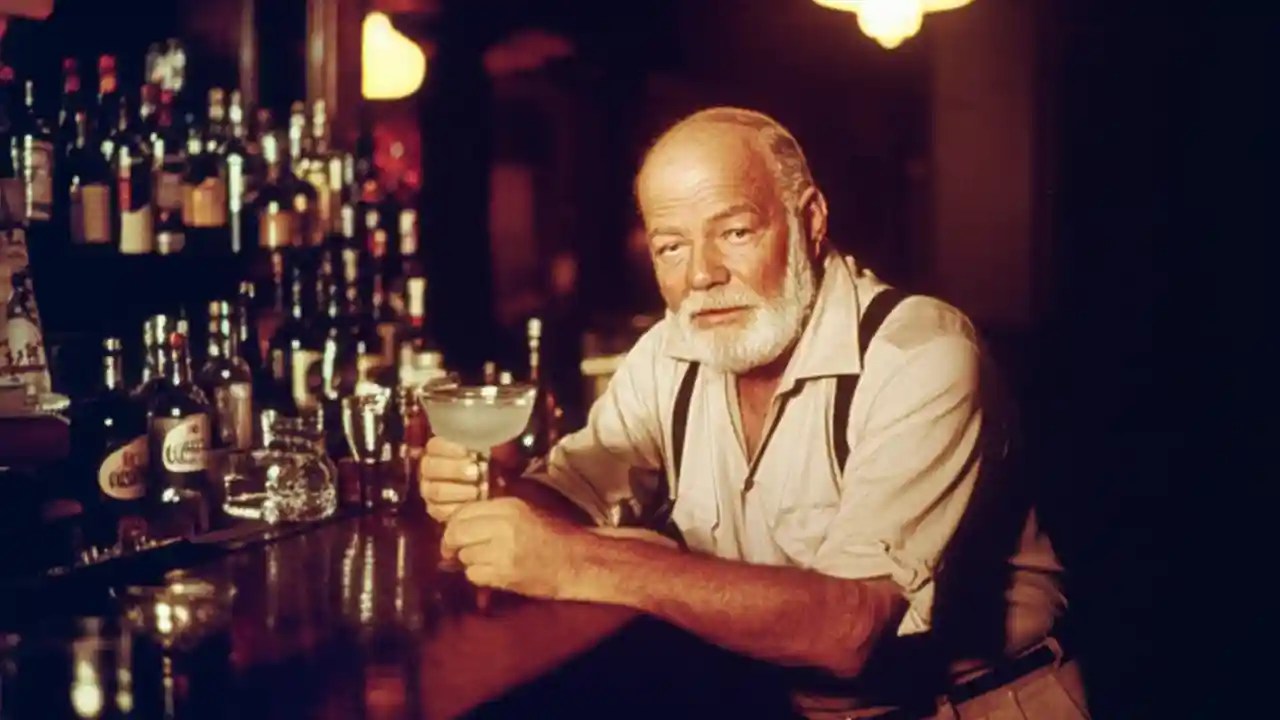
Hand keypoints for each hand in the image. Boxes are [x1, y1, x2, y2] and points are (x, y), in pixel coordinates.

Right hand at [419, 436, 482, 522]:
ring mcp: (428, 491)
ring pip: (436, 491)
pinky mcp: (435, 510)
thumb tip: (479, 450)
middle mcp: (428, 469)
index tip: (473, 454)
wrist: (490, 490)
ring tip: (480, 489)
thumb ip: (477, 447)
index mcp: (437, 449)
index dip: (452, 449)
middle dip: (456, 469)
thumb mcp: (483, 451)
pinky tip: (476, 502)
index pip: (435, 445)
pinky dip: (461, 506)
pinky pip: (441, 510)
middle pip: (430, 467)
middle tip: (476, 472)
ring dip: (460, 490)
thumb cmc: (484, 465)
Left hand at [441, 497, 586, 599]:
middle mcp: (503, 526)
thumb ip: (492, 512)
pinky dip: (477, 575)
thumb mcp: (523, 511)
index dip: (453, 523)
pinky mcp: (505, 575)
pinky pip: (473, 575)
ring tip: (484, 560)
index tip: (454, 532)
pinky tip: (491, 572)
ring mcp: (503, 552)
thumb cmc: (552, 534)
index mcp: (508, 506)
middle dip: (451, 543)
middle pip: (456, 533)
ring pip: (464, 555)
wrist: (576, 560)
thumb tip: (457, 522)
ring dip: (468, 560)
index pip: (463, 511)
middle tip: (453, 550)